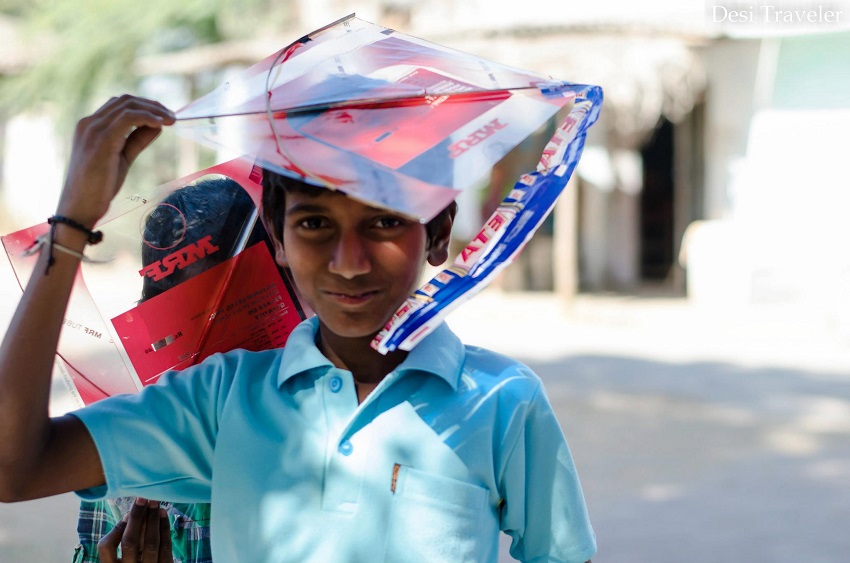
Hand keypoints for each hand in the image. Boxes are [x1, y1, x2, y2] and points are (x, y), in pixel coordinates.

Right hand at [57, 95, 174, 227]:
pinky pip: (128, 118)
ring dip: (154, 110)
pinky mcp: (102, 140)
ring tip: (172, 120)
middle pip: (125, 100)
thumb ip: (136, 140)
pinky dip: (147, 117)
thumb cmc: (98, 187)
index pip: (119, 104)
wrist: (79, 207)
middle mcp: (89, 123)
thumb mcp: (122, 158)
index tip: (165, 116)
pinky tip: (161, 124)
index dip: (144, 106)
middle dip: (153, 105)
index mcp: (90, 126)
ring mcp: (93, 130)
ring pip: (127, 106)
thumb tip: (157, 126)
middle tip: (173, 117)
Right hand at [97, 497, 172, 562]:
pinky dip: (164, 528)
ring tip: (155, 502)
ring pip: (150, 543)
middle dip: (137, 517)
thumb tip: (128, 517)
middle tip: (143, 497)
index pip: (105, 548)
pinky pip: (166, 547)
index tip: (125, 514)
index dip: (115, 528)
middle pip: (130, 542)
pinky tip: (163, 514)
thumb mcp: (122, 559)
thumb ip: (123, 542)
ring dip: (152, 519)